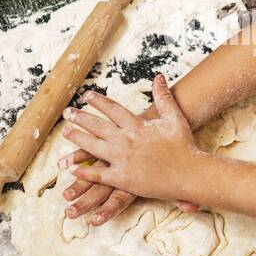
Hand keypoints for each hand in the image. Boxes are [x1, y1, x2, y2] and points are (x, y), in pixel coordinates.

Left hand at [59, 75, 201, 210]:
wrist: (190, 173)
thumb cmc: (184, 146)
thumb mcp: (175, 118)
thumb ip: (163, 97)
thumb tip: (159, 77)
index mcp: (138, 125)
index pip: (113, 109)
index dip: (98, 101)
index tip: (86, 96)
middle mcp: (127, 140)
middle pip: (98, 126)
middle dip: (81, 118)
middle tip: (67, 113)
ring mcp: (123, 160)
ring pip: (93, 147)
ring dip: (78, 139)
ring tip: (66, 133)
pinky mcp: (123, 179)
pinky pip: (99, 174)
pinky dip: (84, 170)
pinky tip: (71, 168)